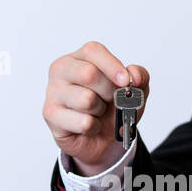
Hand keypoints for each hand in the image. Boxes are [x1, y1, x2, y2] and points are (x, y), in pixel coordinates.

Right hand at [43, 40, 149, 174]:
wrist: (103, 139)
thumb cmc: (113, 108)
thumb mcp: (134, 90)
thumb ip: (140, 77)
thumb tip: (135, 76)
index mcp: (79, 58)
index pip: (92, 51)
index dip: (112, 65)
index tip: (126, 81)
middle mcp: (61, 70)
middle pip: (89, 74)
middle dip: (109, 91)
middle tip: (111, 100)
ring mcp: (53, 92)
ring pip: (86, 100)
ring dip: (100, 111)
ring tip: (97, 112)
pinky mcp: (51, 114)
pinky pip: (83, 122)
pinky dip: (94, 127)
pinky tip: (90, 126)